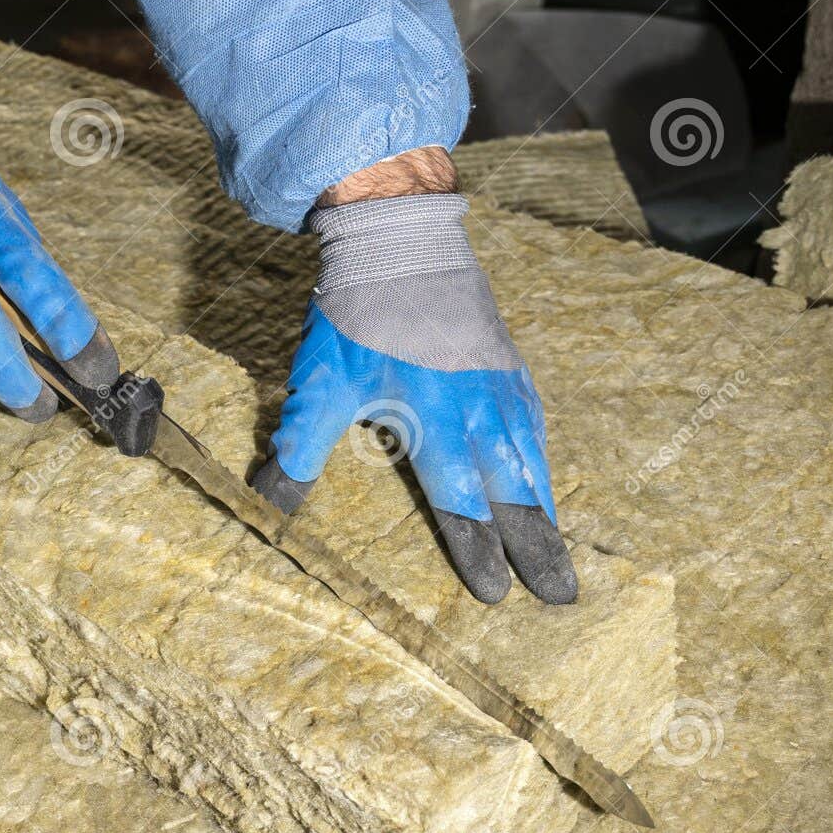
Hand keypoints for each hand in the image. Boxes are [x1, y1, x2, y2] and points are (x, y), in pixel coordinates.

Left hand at [252, 193, 576, 604]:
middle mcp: (476, 407)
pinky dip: (542, 459)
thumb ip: (299, 448)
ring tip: (564, 556)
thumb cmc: (355, 313)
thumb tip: (268, 506)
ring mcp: (498, 383)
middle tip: (561, 597)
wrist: (397, 235)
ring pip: (531, 459)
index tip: (495, 594)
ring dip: (548, 511)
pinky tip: (546, 480)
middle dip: (535, 545)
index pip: (459, 499)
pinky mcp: (507, 362)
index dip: (477, 549)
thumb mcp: (320, 383)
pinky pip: (532, 421)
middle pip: (513, 490)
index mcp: (432, 417)